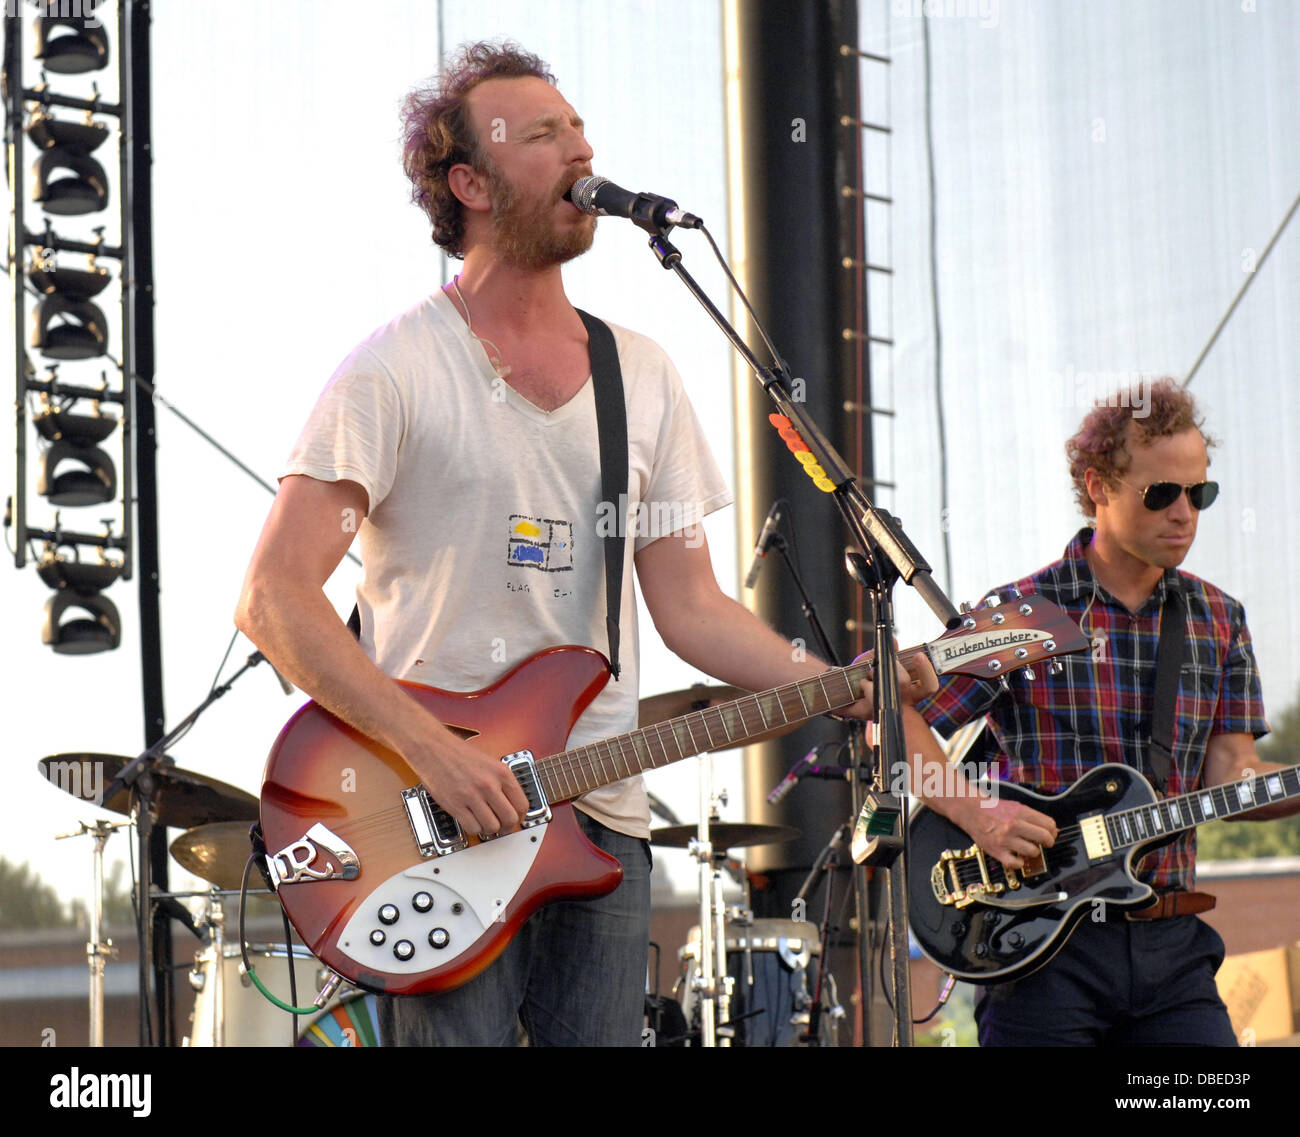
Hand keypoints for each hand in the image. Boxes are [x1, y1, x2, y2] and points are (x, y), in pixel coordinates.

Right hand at [406, 727, 530, 836]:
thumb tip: (512, 803)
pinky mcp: (455, 805)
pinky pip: (472, 828)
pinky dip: (474, 829)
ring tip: (486, 823)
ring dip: (490, 829)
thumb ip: (502, 781)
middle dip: (507, 827)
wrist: (433, 749)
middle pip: (509, 819)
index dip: (520, 816)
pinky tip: (472, 821)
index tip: (516, 819)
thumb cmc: (459, 753)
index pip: (522, 804)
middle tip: (503, 827)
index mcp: (501, 772)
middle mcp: (489, 784)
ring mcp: (472, 795)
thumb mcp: (490, 762)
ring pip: (492, 827)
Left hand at [837, 646, 938, 719]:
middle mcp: (901, 702)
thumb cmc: (864, 675)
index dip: (926, 672)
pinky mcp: (868, 713)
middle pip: (904, 682)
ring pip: (884, 688)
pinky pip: (869, 694)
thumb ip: (885, 652)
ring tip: (868, 676)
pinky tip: (860, 686)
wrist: (843, 691)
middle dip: (891, 668)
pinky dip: (864, 684)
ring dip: (874, 675)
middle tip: (884, 665)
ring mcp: (885, 710)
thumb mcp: (873, 659)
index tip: (918, 655)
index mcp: (910, 690)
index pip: (929, 686)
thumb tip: (894, 641)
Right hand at [948, 795, 1056, 871]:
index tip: (1050, 834)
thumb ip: (1032, 817)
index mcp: (1020, 812)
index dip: (1052, 831)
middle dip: (1048, 842)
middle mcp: (1014, 825)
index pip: (1049, 824)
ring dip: (1032, 852)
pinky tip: (1017, 857)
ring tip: (1026, 847)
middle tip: (1044, 843)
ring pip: (1033, 851)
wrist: (970, 810)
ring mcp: (1005, 839)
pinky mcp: (997, 851)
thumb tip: (1052, 830)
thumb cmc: (993, 809)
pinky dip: (1019, 863)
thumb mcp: (1015, 806)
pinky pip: (1016, 864)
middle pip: (1044, 837)